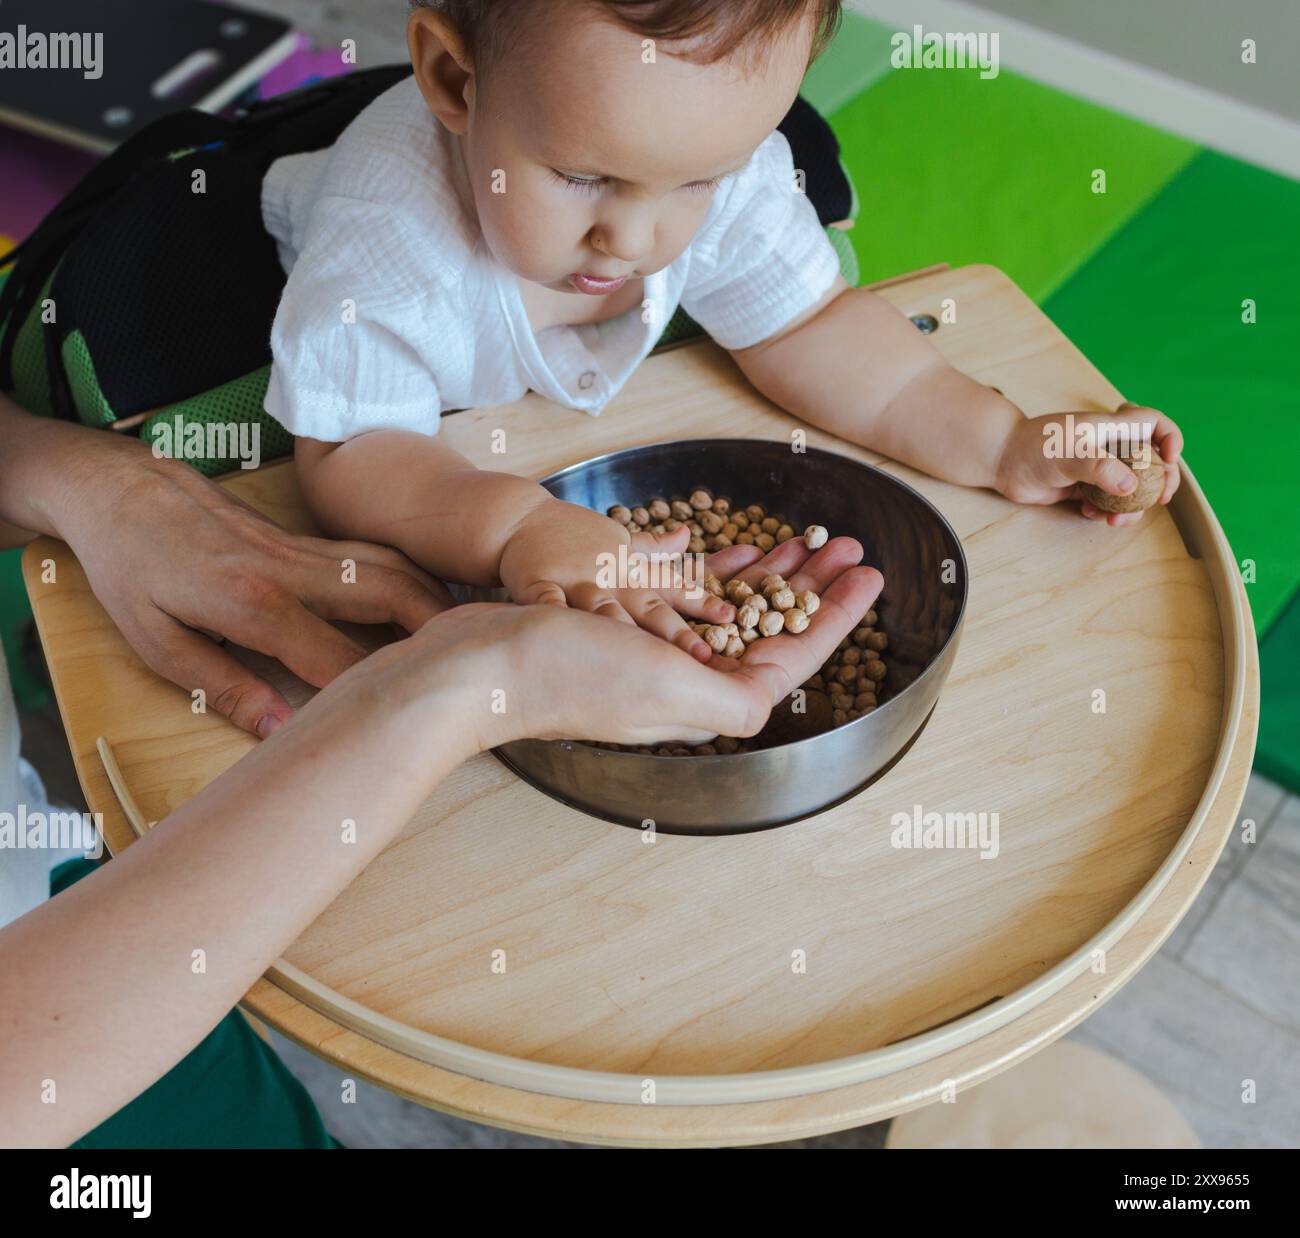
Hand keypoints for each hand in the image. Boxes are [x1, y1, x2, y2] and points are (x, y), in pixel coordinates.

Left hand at [56, 447, 452, 735]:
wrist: (119, 491)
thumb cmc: (132, 570)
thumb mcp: (158, 644)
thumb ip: (225, 687)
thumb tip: (281, 732)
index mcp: (253, 603)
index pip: (338, 659)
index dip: (379, 697)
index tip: (417, 723)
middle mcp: (292, 570)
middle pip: (394, 595)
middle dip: (443, 634)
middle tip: (480, 669)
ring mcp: (305, 548)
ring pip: (394, 569)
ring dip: (439, 602)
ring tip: (475, 638)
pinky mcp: (307, 539)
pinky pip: (375, 558)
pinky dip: (415, 579)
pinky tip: (434, 603)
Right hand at [355, 543, 882, 752]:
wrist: (476, 666)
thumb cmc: (569, 674)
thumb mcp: (668, 687)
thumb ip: (733, 699)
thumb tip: (776, 700)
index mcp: (706, 700)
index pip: (793, 656)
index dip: (837, 616)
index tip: (871, 575)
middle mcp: (683, 685)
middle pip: (766, 630)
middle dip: (809, 589)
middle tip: (843, 545)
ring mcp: (649, 662)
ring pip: (729, 613)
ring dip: (769, 576)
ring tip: (800, 541)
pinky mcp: (616, 639)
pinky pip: (683, 599)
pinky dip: (711, 572)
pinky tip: (722, 551)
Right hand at [497, 498, 737, 660]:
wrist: (517, 520)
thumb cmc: (571, 536)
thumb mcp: (619, 539)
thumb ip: (652, 549)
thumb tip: (687, 536)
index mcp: (630, 573)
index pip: (675, 590)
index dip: (705, 605)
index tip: (731, 620)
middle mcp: (609, 579)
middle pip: (648, 608)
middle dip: (676, 633)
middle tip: (704, 654)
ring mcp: (573, 582)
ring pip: (603, 608)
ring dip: (625, 630)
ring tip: (644, 656)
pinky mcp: (537, 584)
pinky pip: (546, 603)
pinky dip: (554, 614)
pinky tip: (564, 630)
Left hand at [995, 402, 1182, 526]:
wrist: (1002, 462)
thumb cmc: (1034, 447)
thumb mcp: (1070, 454)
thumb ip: (1100, 468)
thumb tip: (1130, 486)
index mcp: (1111, 429)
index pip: (1153, 423)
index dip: (1170, 437)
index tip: (1169, 459)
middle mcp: (1108, 447)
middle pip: (1150, 461)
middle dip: (1159, 481)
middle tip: (1160, 499)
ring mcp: (1096, 468)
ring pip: (1129, 487)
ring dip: (1130, 506)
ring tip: (1116, 520)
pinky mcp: (1082, 487)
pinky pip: (1106, 501)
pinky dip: (1105, 511)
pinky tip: (1090, 514)